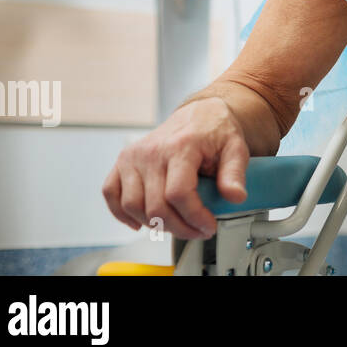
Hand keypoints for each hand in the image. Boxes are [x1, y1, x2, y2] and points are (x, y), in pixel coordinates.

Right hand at [101, 96, 250, 239]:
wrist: (200, 115)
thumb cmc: (215, 131)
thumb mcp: (235, 148)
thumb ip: (234, 174)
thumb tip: (235, 197)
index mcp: (181, 146)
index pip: (178, 193)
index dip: (194, 217)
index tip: (208, 226)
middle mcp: (152, 151)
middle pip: (156, 206)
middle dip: (179, 227)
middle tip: (197, 231)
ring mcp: (133, 157)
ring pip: (132, 206)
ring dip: (154, 225)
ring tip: (176, 225)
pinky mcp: (122, 162)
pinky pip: (111, 193)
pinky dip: (121, 213)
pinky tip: (140, 222)